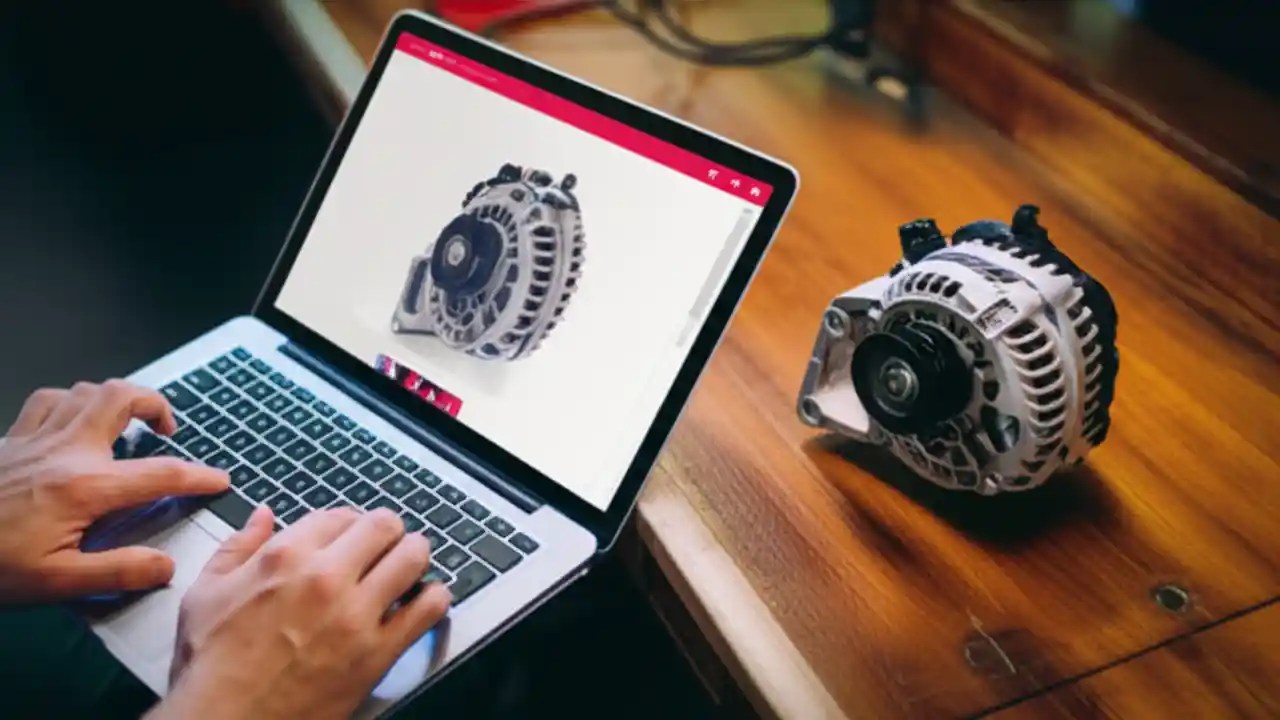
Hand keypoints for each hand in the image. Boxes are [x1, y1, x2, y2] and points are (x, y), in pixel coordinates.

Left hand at [0, 380, 229, 603]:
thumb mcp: (57, 584)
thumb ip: (117, 572)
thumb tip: (165, 568)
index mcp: (85, 487)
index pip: (160, 474)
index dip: (198, 476)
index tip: (220, 480)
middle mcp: (65, 451)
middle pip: (121, 397)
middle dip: (155, 404)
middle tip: (168, 431)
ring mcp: (35, 439)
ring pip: (86, 390)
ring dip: (114, 399)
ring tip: (126, 424)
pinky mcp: (11, 439)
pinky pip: (48, 400)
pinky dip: (72, 402)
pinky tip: (75, 424)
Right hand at [152, 507, 450, 719]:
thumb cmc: (211, 665)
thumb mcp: (205, 594)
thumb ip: (237, 547)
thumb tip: (262, 515)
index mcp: (285, 556)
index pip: (340, 514)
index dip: (349, 523)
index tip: (352, 536)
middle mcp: (325, 577)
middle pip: (384, 525)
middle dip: (387, 532)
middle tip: (386, 546)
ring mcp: (356, 614)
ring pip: (413, 557)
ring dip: (414, 557)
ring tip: (407, 567)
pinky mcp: (378, 651)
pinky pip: (428, 609)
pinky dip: (434, 598)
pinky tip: (425, 600)